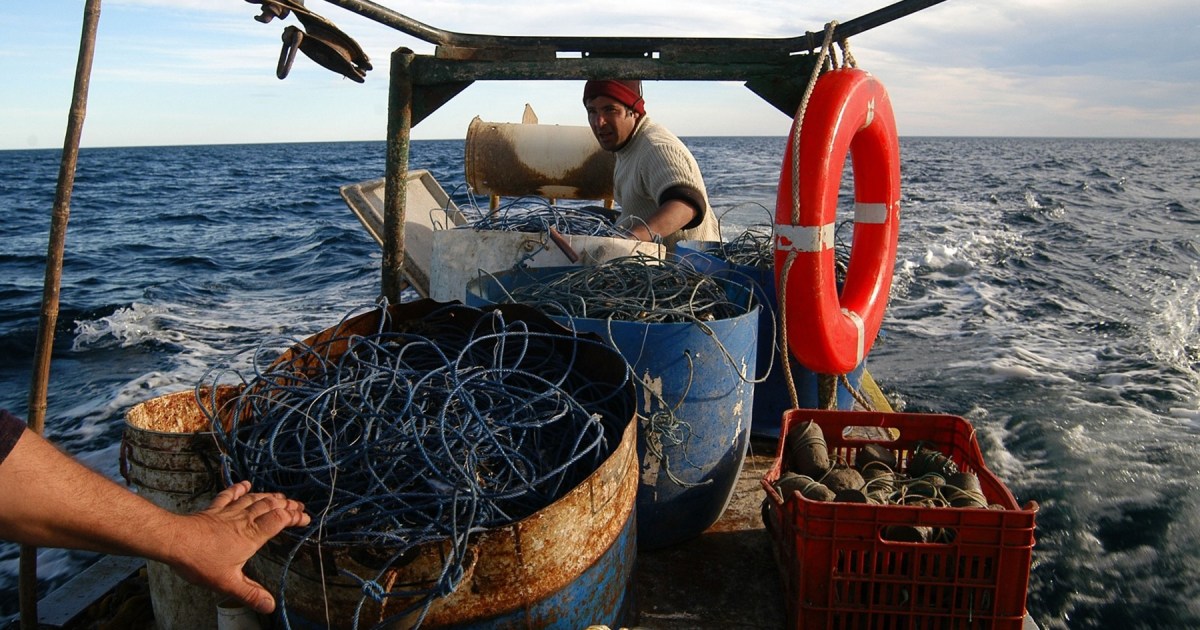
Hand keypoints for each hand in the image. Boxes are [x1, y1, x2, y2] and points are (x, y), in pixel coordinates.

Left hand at [165, 481, 310, 613]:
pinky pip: (228, 495)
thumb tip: (271, 606)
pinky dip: (238, 489)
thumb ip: (250, 593)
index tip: (306, 518)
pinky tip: (245, 484)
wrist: (175, 541)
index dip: (294, 518)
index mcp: (251, 536)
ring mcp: (228, 513)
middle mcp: (243, 520)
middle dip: (287, 504)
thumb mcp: (228, 583)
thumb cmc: (201, 562)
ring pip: (254, 500)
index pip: (279, 521)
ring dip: (269, 496)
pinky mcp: (213, 510)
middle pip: (270, 507)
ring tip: (280, 496)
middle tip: (298, 505)